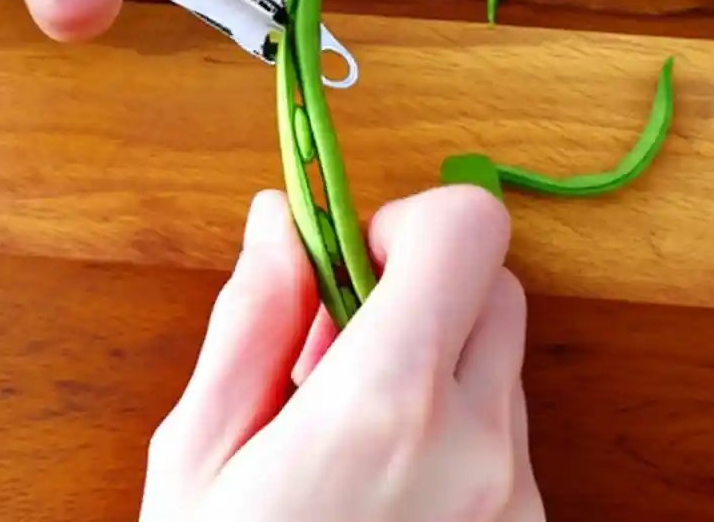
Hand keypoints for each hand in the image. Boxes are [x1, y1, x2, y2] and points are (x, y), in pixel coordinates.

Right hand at [141, 186, 546, 520]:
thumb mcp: (198, 457)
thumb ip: (251, 320)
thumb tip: (279, 219)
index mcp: (386, 408)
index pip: (467, 231)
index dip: (406, 221)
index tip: (351, 259)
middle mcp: (478, 447)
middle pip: (496, 286)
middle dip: (420, 288)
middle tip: (335, 350)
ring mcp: (515, 499)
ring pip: (502, 361)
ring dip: (436, 359)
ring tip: (350, 432)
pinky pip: (507, 431)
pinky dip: (455, 423)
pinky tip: (383, 482)